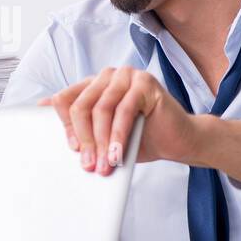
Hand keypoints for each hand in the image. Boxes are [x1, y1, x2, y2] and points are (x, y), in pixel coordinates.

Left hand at [41, 66, 199, 174]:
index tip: (73, 150)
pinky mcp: (145, 82)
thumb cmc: (140, 138)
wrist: (177, 141)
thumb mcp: (105, 137)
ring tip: (104, 164)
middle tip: (88, 164)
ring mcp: (126, 75)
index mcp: (92, 85)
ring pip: (102, 109)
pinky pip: (124, 110)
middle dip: (84, 138)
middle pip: (82, 105)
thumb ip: (84, 134)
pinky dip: (119, 136)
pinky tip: (118, 154)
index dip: (66, 126)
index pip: (65, 100)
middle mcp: (107, 76)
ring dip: (102, 141)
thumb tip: (62, 144)